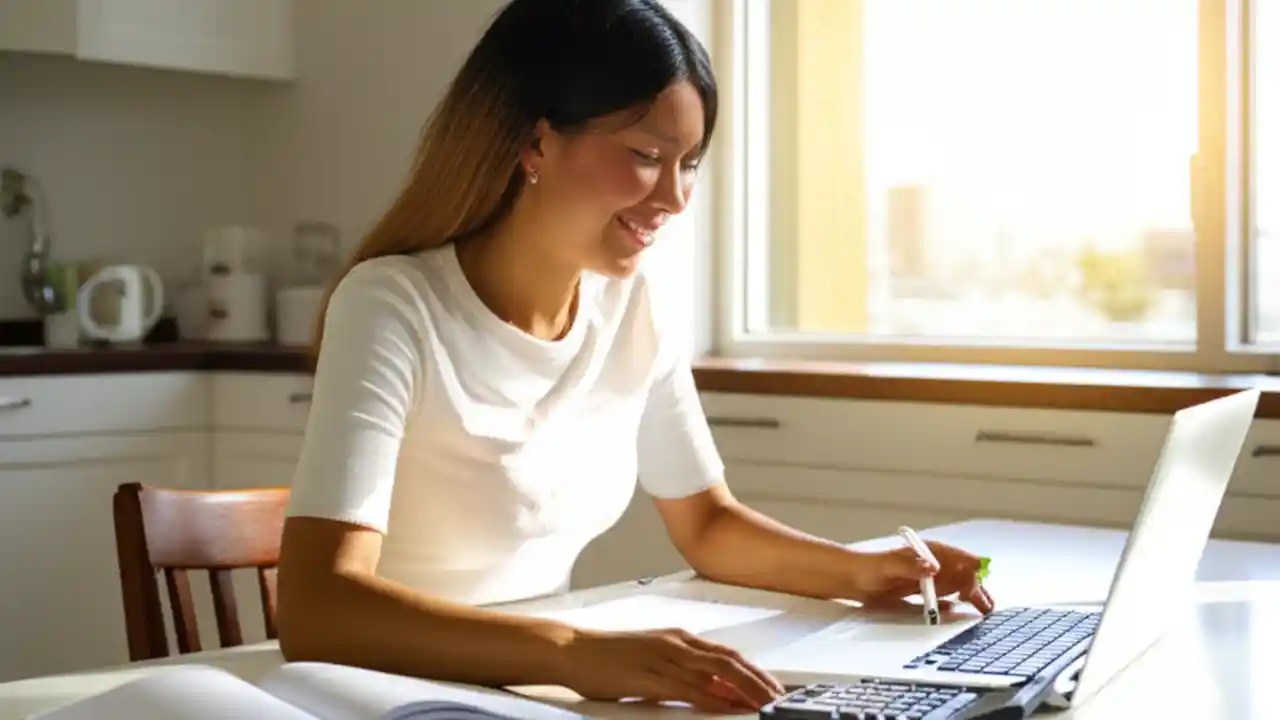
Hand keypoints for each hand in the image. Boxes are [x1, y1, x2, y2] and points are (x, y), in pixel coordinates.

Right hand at [557, 627, 784, 712]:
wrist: (572, 649)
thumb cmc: (606, 655)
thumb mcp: (650, 656)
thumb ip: (678, 669)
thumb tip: (706, 687)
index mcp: (678, 637)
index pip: (726, 654)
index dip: (753, 670)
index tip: (773, 686)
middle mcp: (677, 643)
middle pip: (730, 661)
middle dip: (758, 681)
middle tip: (780, 698)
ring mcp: (665, 658)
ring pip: (717, 674)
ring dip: (745, 690)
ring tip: (765, 705)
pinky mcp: (651, 675)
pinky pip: (691, 689)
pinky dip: (715, 699)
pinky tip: (728, 708)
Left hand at [852, 540, 995, 614]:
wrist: (853, 580)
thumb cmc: (868, 568)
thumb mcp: (888, 566)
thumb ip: (910, 566)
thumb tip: (933, 567)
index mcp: (926, 552)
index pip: (955, 556)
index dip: (969, 565)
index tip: (978, 574)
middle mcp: (931, 563)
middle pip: (959, 573)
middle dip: (974, 586)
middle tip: (986, 604)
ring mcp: (928, 578)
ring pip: (956, 585)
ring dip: (970, 595)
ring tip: (984, 609)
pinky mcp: (922, 591)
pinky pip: (943, 596)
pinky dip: (953, 603)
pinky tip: (960, 610)